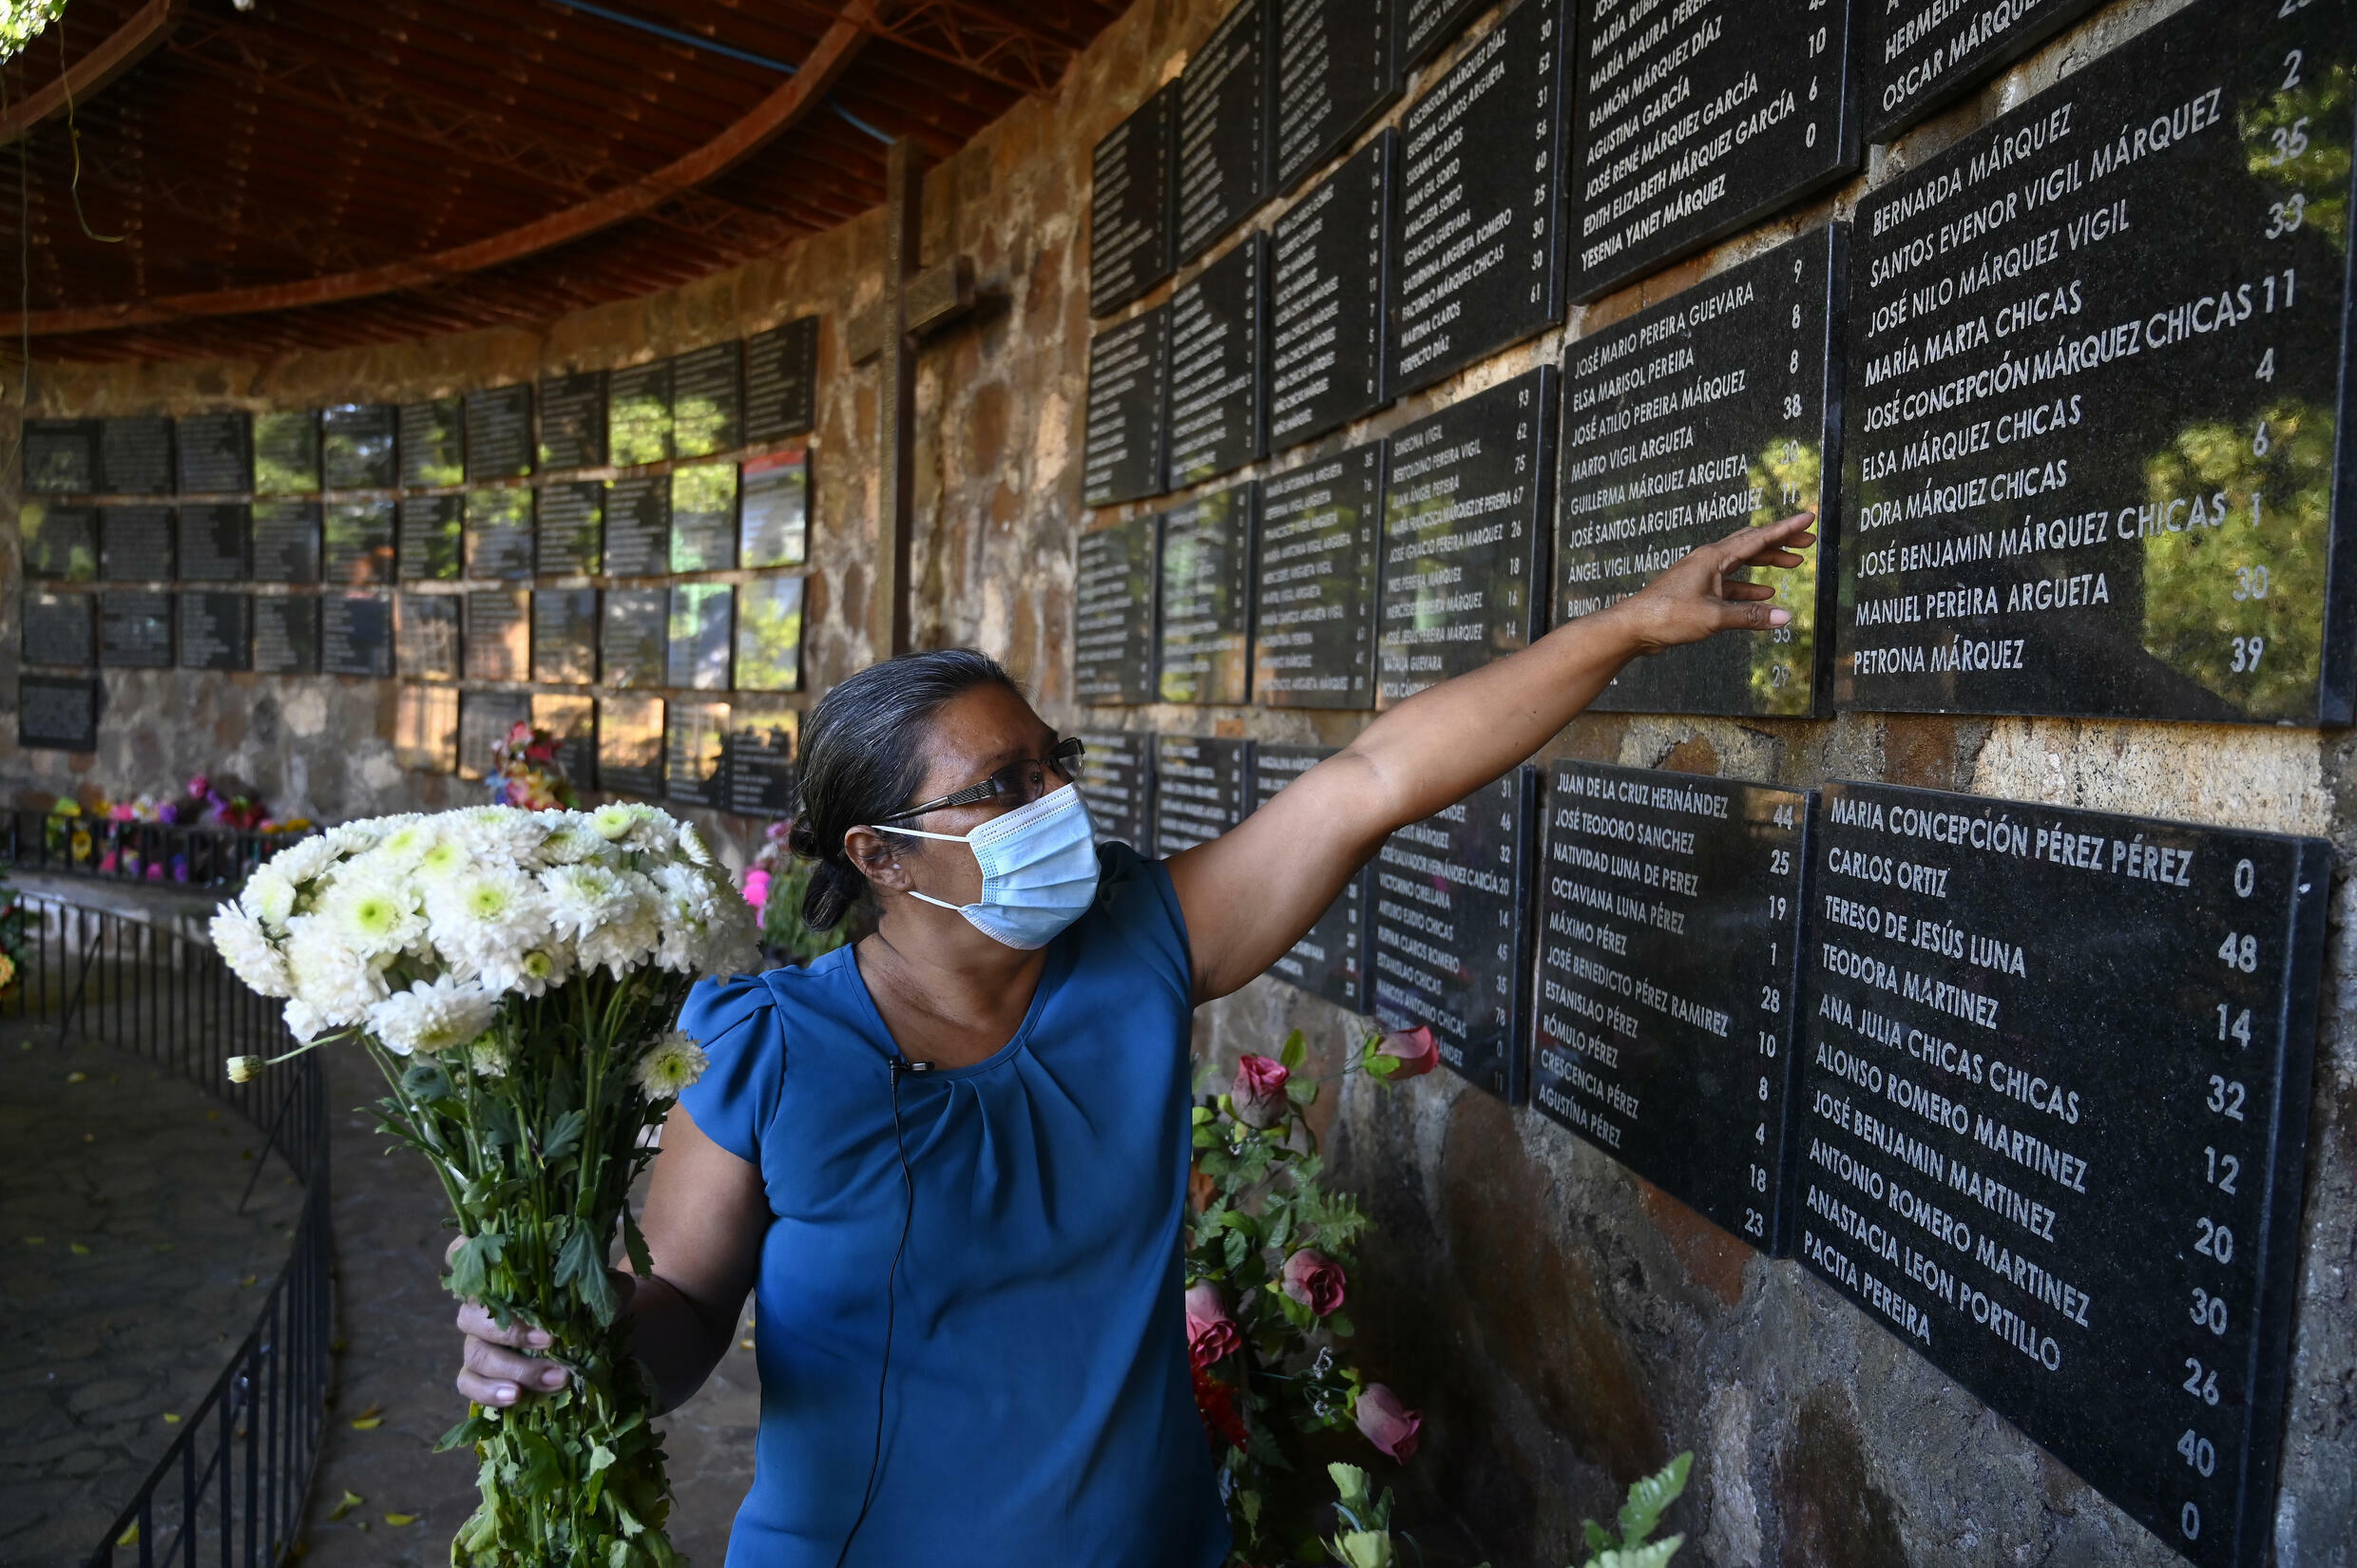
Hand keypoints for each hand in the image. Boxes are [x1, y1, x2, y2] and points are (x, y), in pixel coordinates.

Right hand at [445, 1235, 634, 1407]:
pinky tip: (515, 1397)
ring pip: (476, 1353)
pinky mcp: (479, 1374)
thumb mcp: (605, 1289)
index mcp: (504, 1274)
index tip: (491, 1261)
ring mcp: (478, 1341)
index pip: (465, 1253)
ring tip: (552, 1379)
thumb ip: (609, 1285)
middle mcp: (482, 1306)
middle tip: (550, 1341)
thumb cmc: (589, 1304)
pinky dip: (488, 1392)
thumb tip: (614, 1290)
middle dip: (510, 1331)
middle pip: (471, 1314)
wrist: (596, 1340)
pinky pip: (468, 1383)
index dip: (464, 1253)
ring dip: (513, 1368)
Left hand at [1606, 512, 1816, 655]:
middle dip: (1780, 543)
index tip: (1808, 518)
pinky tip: (1765, 595)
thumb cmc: (1666, 616)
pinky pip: (1731, 584)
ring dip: (1767, 564)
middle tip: (1807, 542)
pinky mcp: (1697, 591)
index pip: (1757, 538)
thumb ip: (1750, 617)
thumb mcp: (1713, 617)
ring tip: (1793, 565)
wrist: (1632, 627)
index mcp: (1713, 557)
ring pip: (1743, 564)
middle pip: (1752, 545)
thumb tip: (1784, 618)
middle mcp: (1708, 560)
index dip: (1785, 529)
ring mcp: (1702, 574)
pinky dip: (1749, 588)